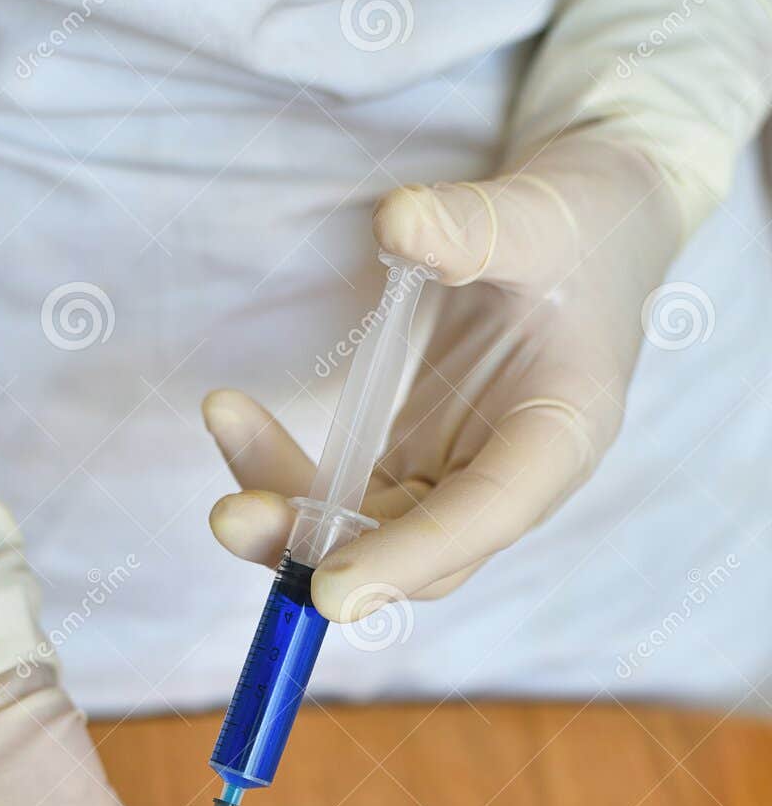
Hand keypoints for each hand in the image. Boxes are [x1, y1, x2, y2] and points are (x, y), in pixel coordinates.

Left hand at [203, 134, 680, 616]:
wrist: (582, 238)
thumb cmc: (577, 232)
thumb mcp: (538, 216)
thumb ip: (473, 227)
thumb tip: (397, 224)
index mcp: (558, 438)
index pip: (484, 518)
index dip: (407, 559)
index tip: (329, 589)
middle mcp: (505, 485)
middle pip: (408, 554)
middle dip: (316, 550)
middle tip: (230, 517)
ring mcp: (452, 484)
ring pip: (361, 535)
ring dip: (281, 510)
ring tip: (224, 423)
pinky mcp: (410, 468)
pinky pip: (338, 497)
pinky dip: (279, 470)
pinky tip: (231, 416)